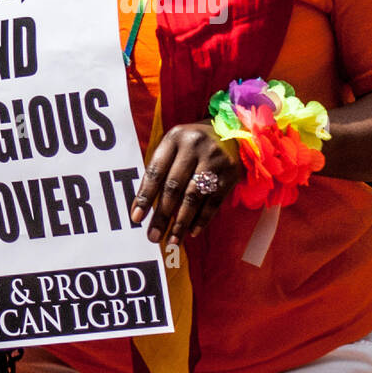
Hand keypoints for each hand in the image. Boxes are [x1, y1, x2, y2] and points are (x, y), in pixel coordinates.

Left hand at [129, 120, 243, 246]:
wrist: (234, 132)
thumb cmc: (194, 145)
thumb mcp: (175, 147)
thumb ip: (160, 171)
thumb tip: (142, 208)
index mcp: (174, 138)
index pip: (156, 171)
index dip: (145, 196)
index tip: (136, 218)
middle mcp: (194, 146)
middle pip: (174, 186)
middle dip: (162, 215)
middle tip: (152, 236)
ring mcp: (214, 159)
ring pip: (193, 197)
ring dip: (181, 222)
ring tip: (171, 241)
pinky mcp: (230, 173)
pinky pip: (213, 201)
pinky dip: (202, 219)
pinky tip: (191, 232)